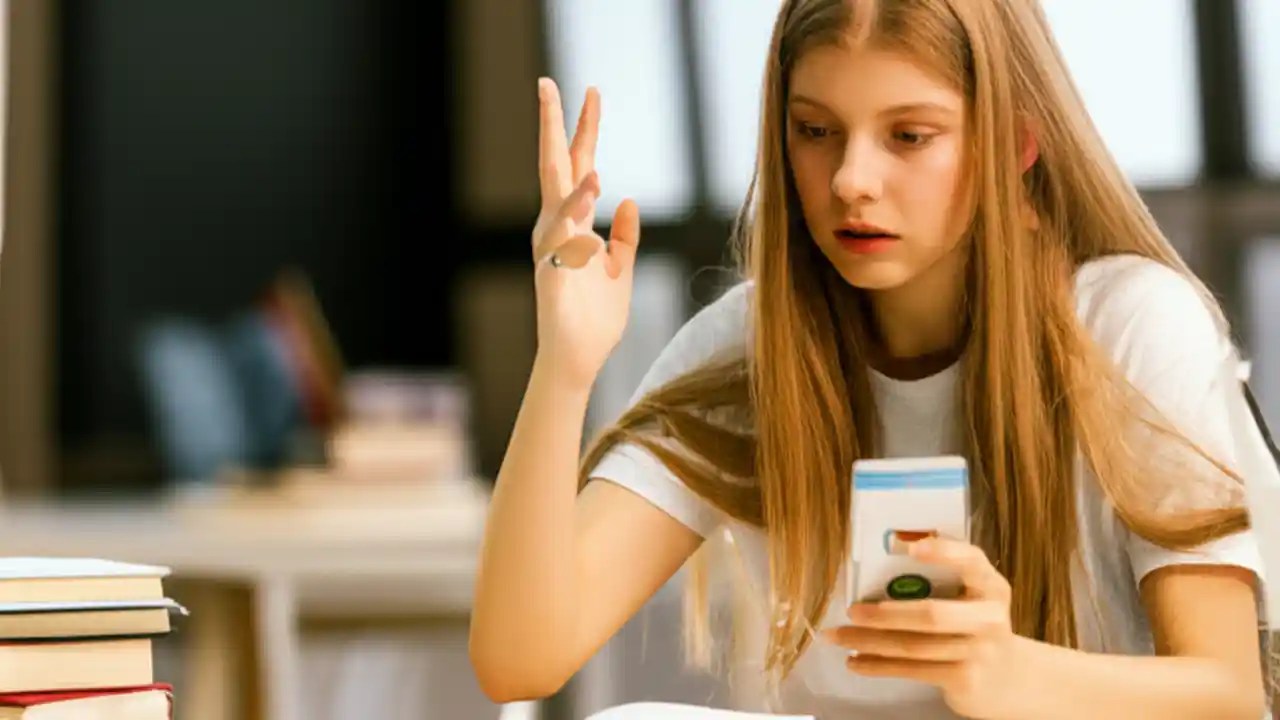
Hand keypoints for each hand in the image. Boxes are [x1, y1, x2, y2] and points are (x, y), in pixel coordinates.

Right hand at [531, 78, 641, 390]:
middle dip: (553, 123)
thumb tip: (627, 200)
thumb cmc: (596, 319)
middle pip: (555, 165)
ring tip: (583, 117)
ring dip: (570, 153)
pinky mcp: (552, 268)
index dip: (585, 129)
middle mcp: (558, 227)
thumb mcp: (620, 269)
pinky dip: (578, 205)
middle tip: (548, 82)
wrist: (580, 360)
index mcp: (575, 224)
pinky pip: (564, 230)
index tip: (591, 92)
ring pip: (557, 190)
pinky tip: (595, 183)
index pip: (579, 164)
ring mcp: (551, 246)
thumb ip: (625, 236)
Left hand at [823, 537, 1032, 719]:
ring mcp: (979, 652)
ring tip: (838, 636)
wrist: (1009, 679)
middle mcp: (990, 617)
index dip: (942, 552)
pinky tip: (855, 661)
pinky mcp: (965, 680)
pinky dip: (878, 666)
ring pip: (914, 646)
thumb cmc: (975, 626)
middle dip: (886, 614)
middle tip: (851, 609)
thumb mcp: (973, 598)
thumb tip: (882, 559)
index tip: (908, 547)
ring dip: (869, 641)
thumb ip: (944, 579)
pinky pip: (912, 670)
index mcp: (991, 585)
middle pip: (932, 615)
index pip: (971, 560)